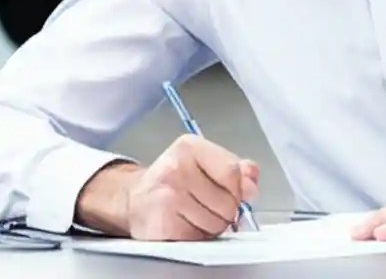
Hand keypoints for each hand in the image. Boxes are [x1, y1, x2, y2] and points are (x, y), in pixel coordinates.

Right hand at [74, 135, 259, 239]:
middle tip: (207, 204)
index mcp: (189, 147)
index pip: (233, 172)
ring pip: (217, 223)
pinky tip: (184, 223)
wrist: (133, 199)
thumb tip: (251, 181)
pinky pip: (200, 237)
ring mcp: (168, 196)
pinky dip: (197, 235)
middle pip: (228, 202)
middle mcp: (176, 168)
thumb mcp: (203, 163)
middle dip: (225, 210)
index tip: (229, 190)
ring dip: (212, 226)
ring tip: (194, 214)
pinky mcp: (163, 223)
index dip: (237, 188)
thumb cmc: (172, 180)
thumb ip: (234, 169)